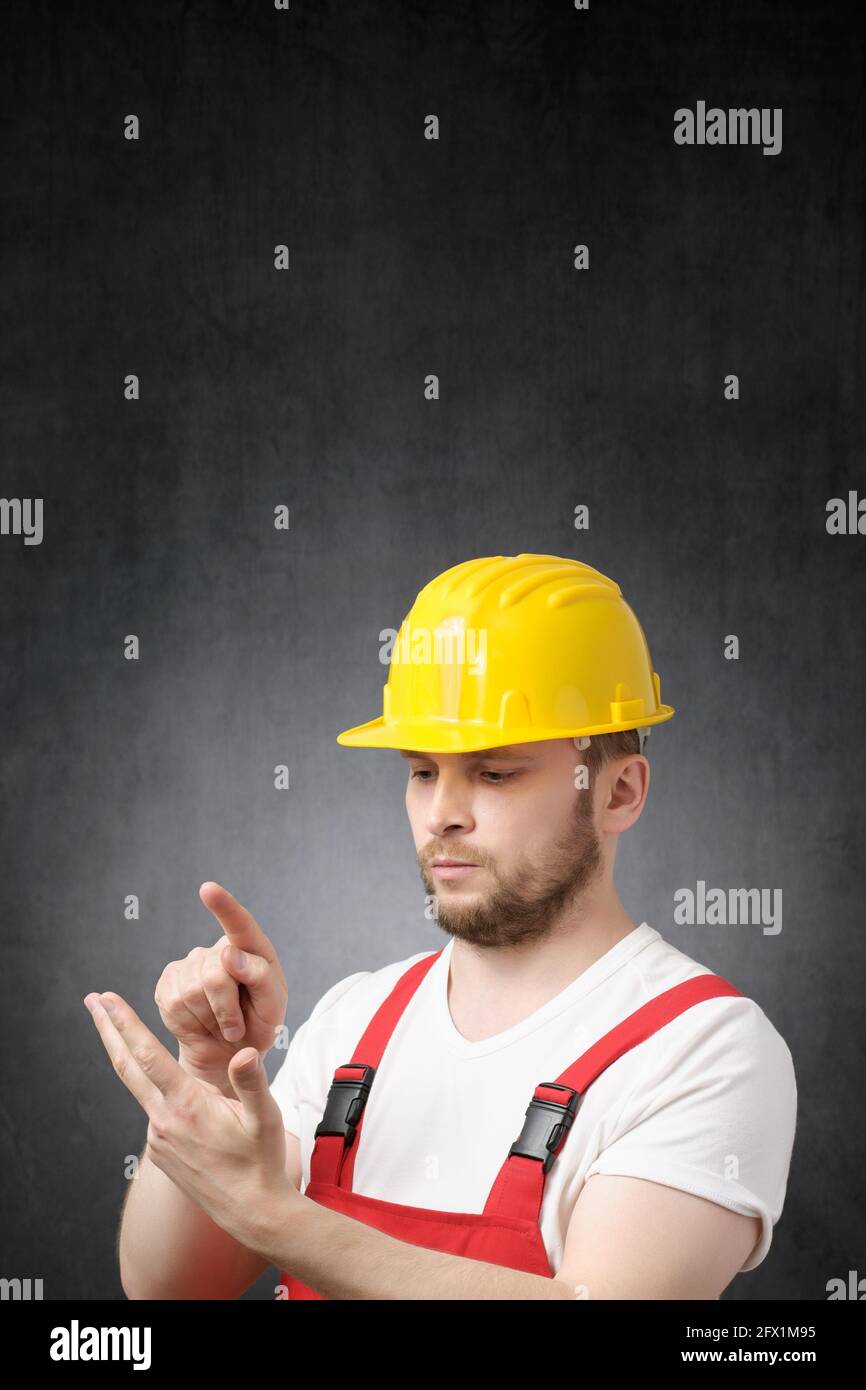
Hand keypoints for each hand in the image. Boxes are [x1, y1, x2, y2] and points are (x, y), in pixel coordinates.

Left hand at [83, 989, 296, 1251]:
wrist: (251, 1211)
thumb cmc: (260, 1161)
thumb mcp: (264, 1117)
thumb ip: (251, 1081)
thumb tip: (244, 1051)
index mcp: (186, 1105)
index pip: (147, 1056)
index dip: (125, 1023)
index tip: (106, 999)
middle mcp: (163, 1121)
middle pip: (127, 1066)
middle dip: (107, 1030)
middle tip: (92, 1001)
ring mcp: (158, 1138)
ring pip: (141, 1088)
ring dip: (132, 1058)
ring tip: (130, 1031)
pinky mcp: (160, 1151)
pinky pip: (156, 1111)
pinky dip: (157, 1090)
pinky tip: (174, 1090)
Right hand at [155, 882, 287, 1087]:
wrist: (229, 1053)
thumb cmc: (258, 1025)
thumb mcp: (272, 1007)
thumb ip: (260, 977)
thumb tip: (229, 953)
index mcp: (253, 949)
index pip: (240, 925)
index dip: (224, 906)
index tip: (208, 889)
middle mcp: (219, 950)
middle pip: (215, 974)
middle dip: (227, 1010)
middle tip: (236, 1027)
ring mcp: (190, 964)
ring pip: (191, 991)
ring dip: (210, 1019)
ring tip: (220, 1024)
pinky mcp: (167, 982)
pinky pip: (172, 1003)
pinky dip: (189, 1023)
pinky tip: (200, 1023)